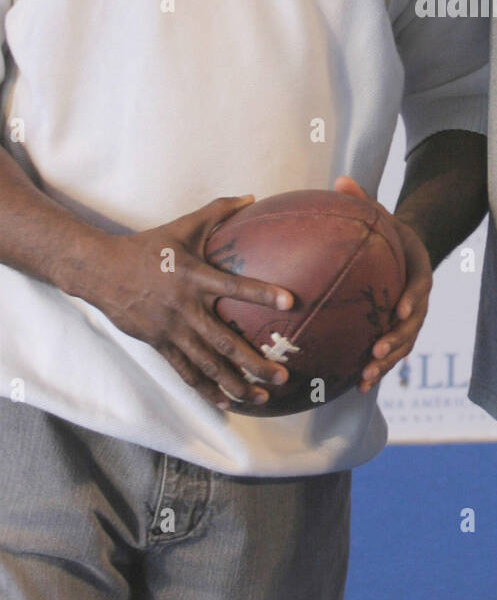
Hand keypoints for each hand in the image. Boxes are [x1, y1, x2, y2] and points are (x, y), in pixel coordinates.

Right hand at [60, 195, 295, 411]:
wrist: (102, 271)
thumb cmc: (150, 247)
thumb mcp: (183, 225)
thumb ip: (218, 210)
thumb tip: (251, 196)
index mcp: (195, 277)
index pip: (234, 286)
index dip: (262, 293)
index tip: (291, 301)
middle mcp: (185, 309)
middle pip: (225, 342)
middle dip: (255, 362)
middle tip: (282, 375)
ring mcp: (172, 331)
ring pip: (208, 365)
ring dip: (236, 384)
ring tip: (262, 398)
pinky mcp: (160, 345)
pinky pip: (186, 373)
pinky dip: (207, 390)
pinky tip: (228, 403)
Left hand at [333, 176, 432, 393]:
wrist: (407, 250)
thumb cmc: (388, 230)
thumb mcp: (380, 212)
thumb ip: (363, 200)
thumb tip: (341, 180)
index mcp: (419, 269)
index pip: (420, 285)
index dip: (412, 298)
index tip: (400, 310)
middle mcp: (419, 298)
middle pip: (414, 324)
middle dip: (397, 341)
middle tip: (377, 352)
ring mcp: (411, 318)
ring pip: (405, 345)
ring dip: (387, 363)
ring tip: (365, 377)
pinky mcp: (399, 331)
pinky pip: (392, 353)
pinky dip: (378, 370)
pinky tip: (357, 386)